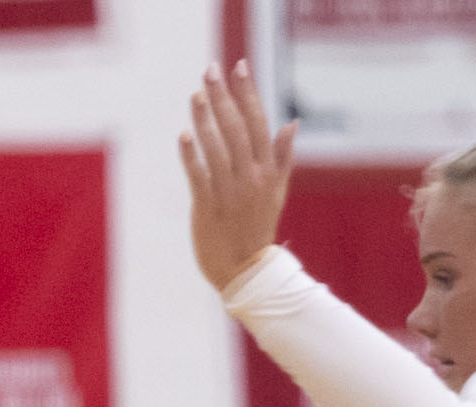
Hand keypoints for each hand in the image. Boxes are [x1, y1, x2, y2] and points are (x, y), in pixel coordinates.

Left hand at [180, 60, 295, 291]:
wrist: (245, 272)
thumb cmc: (258, 227)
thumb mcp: (278, 191)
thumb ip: (283, 156)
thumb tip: (292, 123)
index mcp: (268, 170)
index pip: (258, 123)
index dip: (248, 93)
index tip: (239, 66)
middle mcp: (251, 178)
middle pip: (235, 129)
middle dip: (222, 97)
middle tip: (210, 70)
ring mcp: (229, 193)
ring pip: (215, 148)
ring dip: (204, 119)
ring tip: (196, 95)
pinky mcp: (207, 208)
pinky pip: (198, 177)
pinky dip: (191, 156)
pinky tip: (184, 135)